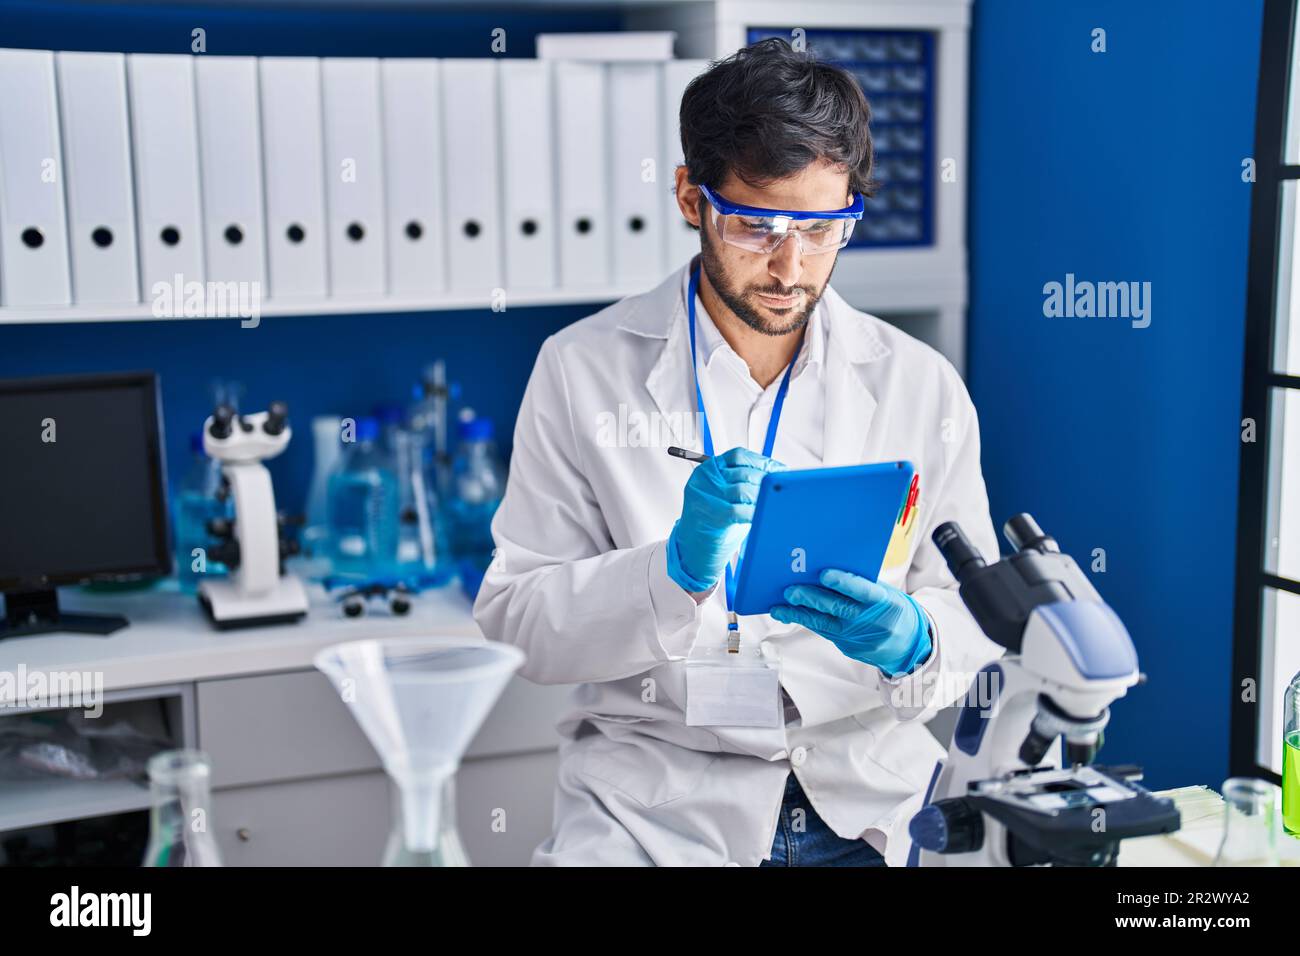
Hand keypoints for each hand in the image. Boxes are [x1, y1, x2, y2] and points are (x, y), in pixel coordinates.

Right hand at [666, 447, 784, 592]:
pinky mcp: (710, 515)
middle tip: (779, 490)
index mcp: (708, 470)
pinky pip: (739, 510)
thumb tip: (775, 475)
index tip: (779, 469)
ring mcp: (705, 497)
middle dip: (765, 482)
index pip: (738, 456)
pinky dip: (754, 513)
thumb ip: (743, 483)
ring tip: (770, 504)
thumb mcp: (725, 496)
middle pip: (743, 472)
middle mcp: (705, 480)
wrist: (693, 549)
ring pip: (742, 490)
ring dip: (761, 498)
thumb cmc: (715, 523)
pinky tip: (761, 515)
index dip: (761, 461)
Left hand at [770, 569, 930, 677]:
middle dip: (812, 599)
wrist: (908, 645)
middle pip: (838, 609)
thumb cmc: (893, 610)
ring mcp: (858, 638)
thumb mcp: (887, 594)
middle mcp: (871, 622)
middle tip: (791, 591)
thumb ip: (863, 584)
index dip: (844, 583)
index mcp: (886, 603)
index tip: (824, 574)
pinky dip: (806, 621)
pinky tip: (789, 614)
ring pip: (825, 624)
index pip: (864, 591)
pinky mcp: (847, 647)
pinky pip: (823, 632)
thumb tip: (827, 570)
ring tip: (780, 607)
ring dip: (799, 614)